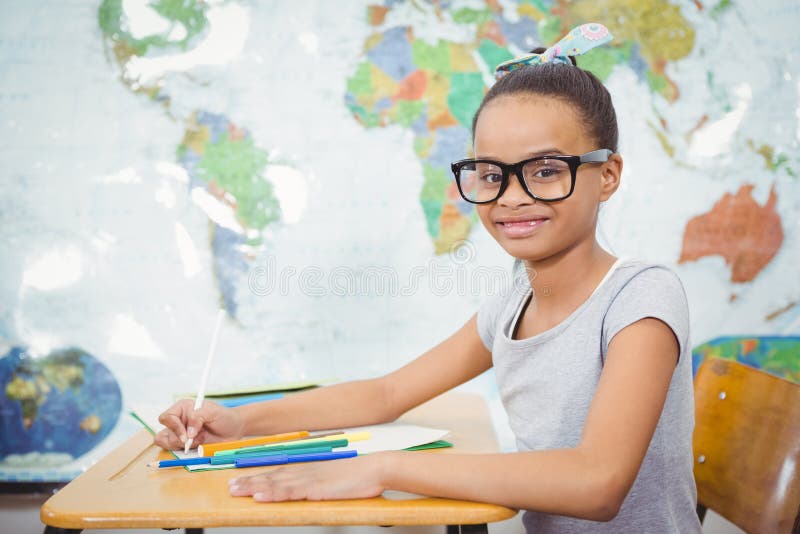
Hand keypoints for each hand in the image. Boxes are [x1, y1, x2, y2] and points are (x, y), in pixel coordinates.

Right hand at [153, 398, 243, 449]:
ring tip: (198, 441)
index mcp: (182, 408)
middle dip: (178, 439)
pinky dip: (182, 452)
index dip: (174, 427)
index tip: (186, 436)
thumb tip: (188, 433)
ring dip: (181, 446)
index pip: (167, 417)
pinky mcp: (184, 446)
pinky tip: (196, 446)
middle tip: (191, 441)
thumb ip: (198, 417)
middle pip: (165, 432)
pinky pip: (174, 450)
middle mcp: (179, 421)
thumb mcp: (213, 412)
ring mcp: (180, 434)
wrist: (233, 430)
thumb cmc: (223, 416)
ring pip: (167, 443)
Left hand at [228, 453, 390, 501]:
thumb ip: (318, 484)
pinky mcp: (315, 488)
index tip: (239, 480)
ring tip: (236, 491)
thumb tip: (308, 491)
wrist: (375, 469)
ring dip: (254, 486)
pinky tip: (260, 495)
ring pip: (275, 483)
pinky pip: (290, 491)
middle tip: (229, 487)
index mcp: (307, 470)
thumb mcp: (333, 480)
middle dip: (248, 482)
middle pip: (271, 476)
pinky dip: (273, 493)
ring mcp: (309, 479)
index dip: (257, 476)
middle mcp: (304, 472)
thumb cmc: (357, 477)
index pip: (277, 473)